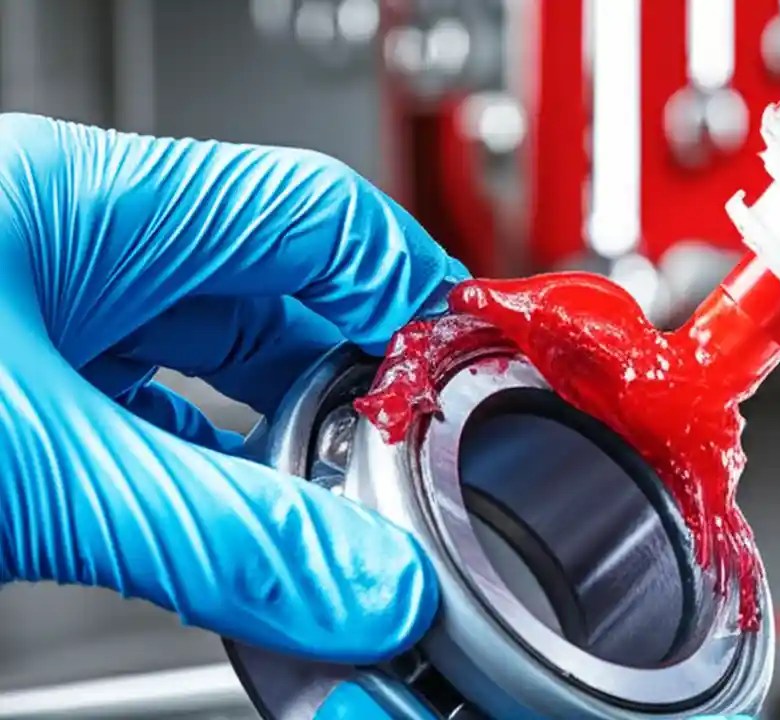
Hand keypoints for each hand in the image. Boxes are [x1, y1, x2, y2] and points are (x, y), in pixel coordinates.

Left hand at [0, 115, 467, 668]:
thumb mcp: (43, 467)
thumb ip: (224, 539)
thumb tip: (370, 590)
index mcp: (95, 205)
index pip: (322, 215)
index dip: (415, 289)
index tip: (469, 367)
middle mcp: (72, 238)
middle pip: (277, 288)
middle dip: (351, 378)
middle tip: (407, 454)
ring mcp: (36, 302)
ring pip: (209, 351)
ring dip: (275, 426)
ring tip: (329, 493)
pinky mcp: (9, 371)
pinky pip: (140, 401)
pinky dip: (198, 458)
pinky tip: (218, 509)